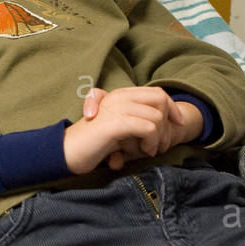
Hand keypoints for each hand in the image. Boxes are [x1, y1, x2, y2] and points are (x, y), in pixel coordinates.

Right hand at [76, 86, 202, 168]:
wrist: (66, 152)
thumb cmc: (90, 144)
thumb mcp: (116, 131)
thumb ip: (133, 123)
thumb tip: (158, 128)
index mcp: (119, 96)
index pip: (156, 93)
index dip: (172, 108)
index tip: (178, 125)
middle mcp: (119, 98)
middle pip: (160, 100)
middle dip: (168, 122)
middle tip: (162, 144)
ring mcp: (116, 109)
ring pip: (156, 116)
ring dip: (159, 137)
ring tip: (149, 150)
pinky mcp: (114, 123)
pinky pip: (148, 128)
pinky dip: (151, 141)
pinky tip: (143, 151)